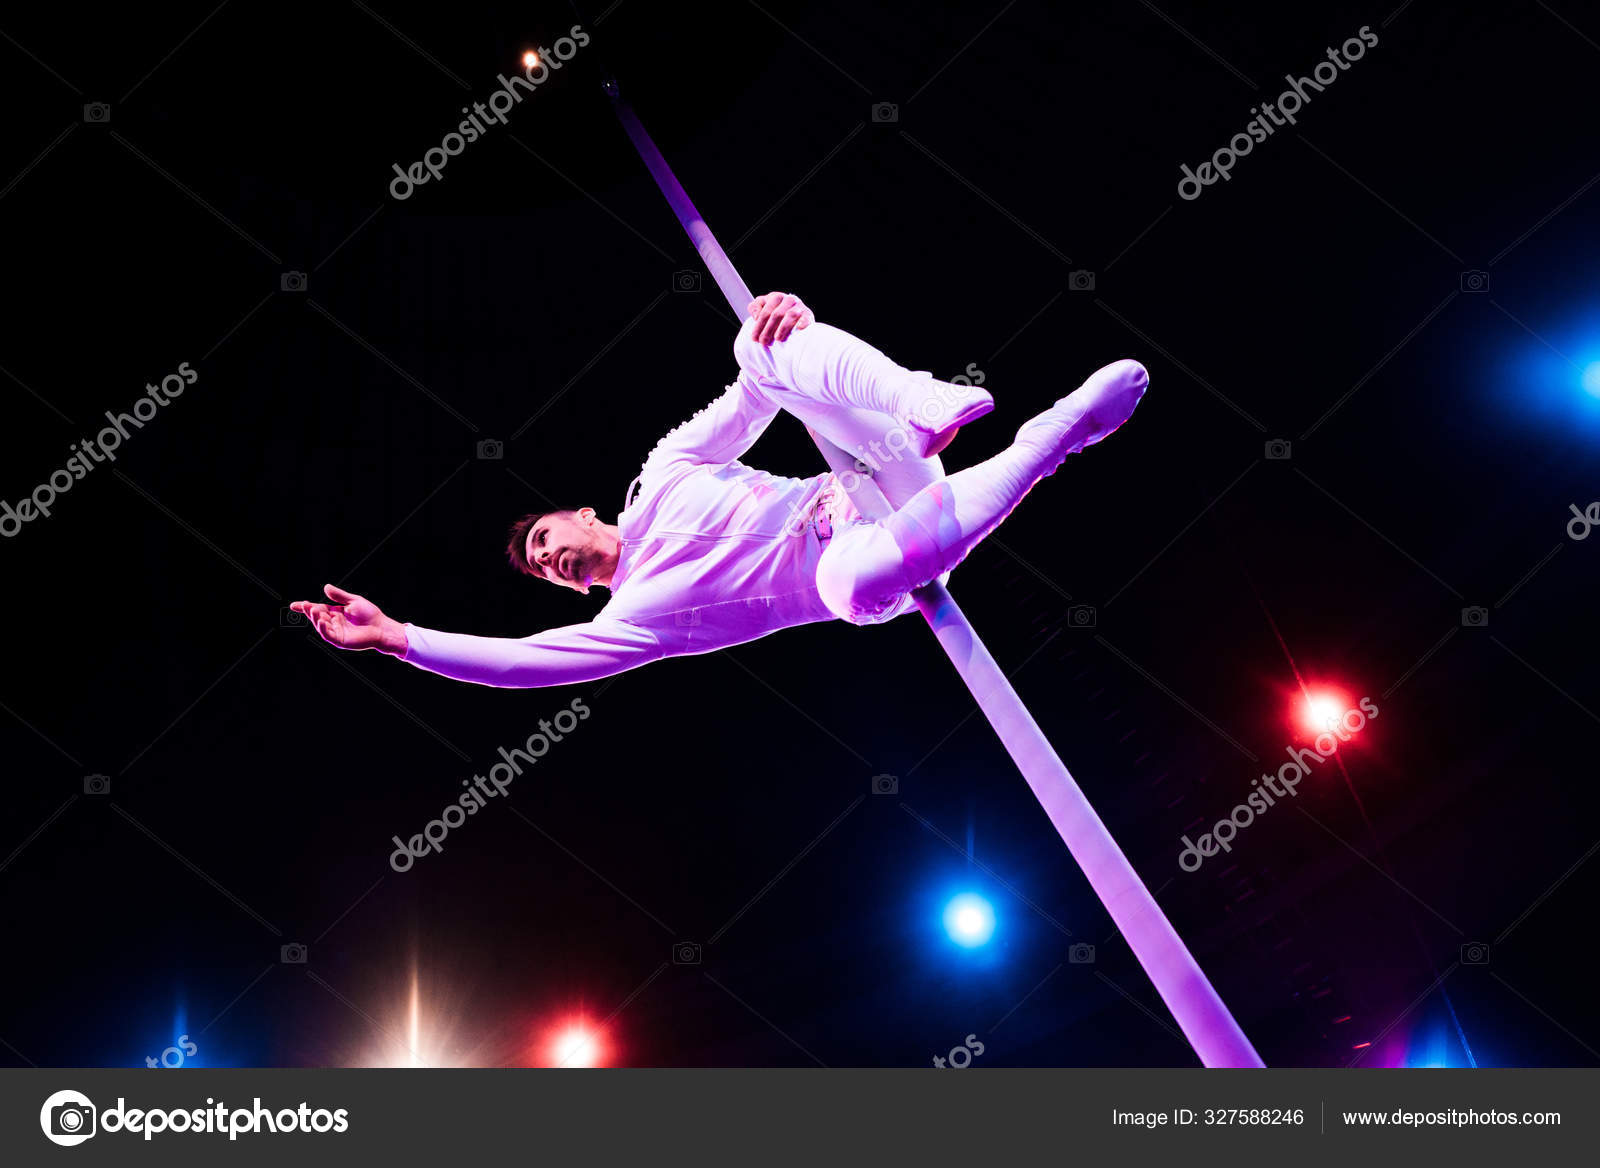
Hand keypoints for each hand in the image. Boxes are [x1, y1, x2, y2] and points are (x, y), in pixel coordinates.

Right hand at [289, 584, 406, 654]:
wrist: (381, 627)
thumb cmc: (370, 614)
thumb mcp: (353, 601)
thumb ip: (339, 596)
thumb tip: (325, 587)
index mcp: (335, 613)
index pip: (317, 609)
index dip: (306, 607)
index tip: (294, 605)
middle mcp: (333, 623)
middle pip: (317, 617)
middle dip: (310, 611)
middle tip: (305, 605)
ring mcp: (336, 632)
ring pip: (321, 626)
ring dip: (315, 618)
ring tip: (312, 609)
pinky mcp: (340, 641)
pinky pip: (328, 635)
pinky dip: (323, 629)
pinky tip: (320, 621)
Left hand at [747, 291, 812, 345]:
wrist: (795, 314)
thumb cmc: (775, 311)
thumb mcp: (762, 306)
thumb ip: (755, 308)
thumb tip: (756, 316)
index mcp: (776, 297)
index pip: (766, 311)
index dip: (759, 325)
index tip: (754, 338)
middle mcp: (789, 299)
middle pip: (777, 314)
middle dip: (768, 329)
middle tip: (763, 342)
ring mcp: (799, 306)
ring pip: (790, 315)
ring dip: (783, 327)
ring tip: (777, 338)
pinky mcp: (808, 314)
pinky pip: (806, 317)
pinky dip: (803, 322)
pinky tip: (798, 328)